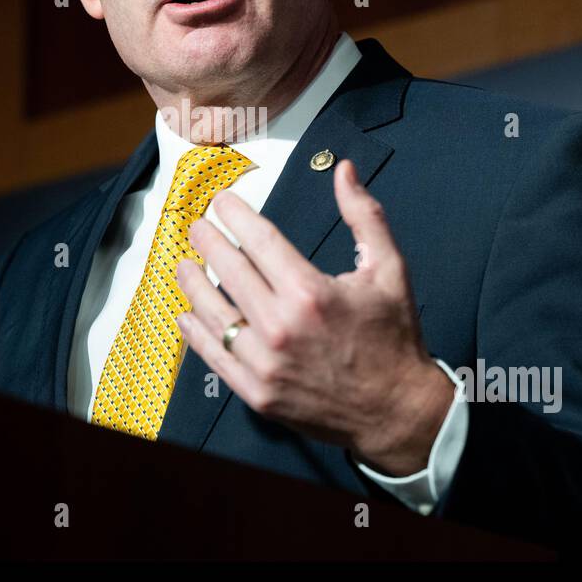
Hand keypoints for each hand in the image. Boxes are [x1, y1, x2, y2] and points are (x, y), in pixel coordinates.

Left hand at [175, 158, 454, 475]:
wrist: (397, 411)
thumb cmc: (394, 338)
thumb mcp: (390, 269)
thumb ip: (364, 216)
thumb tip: (343, 170)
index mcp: (310, 292)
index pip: (257, 240)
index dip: (234, 215)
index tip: (222, 202)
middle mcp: (282, 326)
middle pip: (228, 271)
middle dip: (208, 242)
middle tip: (197, 227)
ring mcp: (265, 363)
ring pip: (214, 313)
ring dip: (194, 284)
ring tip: (184, 265)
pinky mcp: (257, 392)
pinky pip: (215, 357)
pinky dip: (196, 333)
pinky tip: (186, 314)